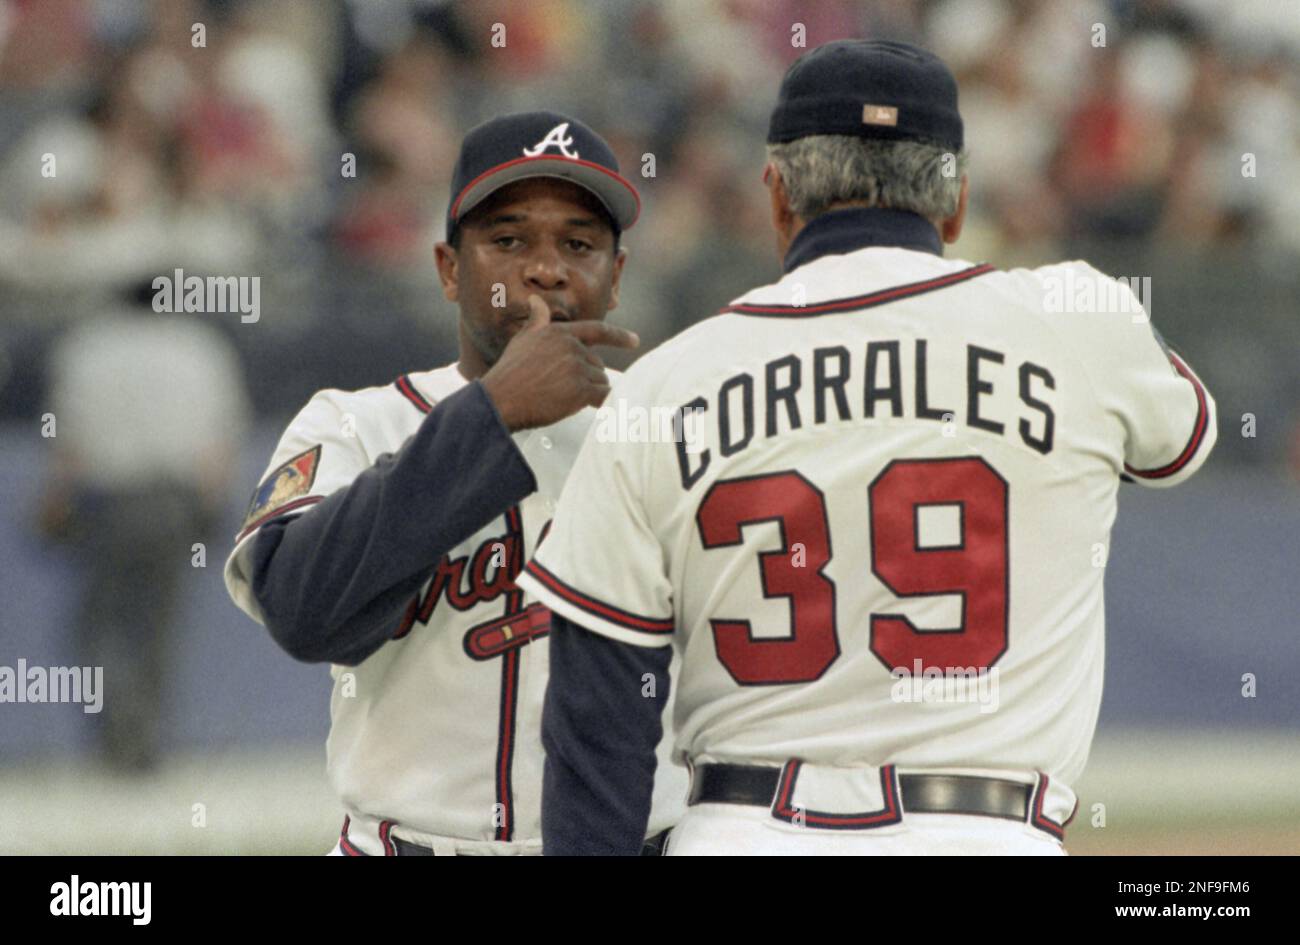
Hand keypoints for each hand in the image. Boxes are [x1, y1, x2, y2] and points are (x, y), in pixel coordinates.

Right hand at [481, 295, 639, 431]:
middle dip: (586, 379)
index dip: (619, 336)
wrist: (501, 400)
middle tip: (561, 389)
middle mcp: (572, 346)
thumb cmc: (509, 374)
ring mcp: (577, 367)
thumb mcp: (522, 340)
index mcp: (560, 333)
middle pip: (597, 364)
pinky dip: (597, 403)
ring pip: (600, 381)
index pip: (597, 330)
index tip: (634, 340)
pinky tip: (581, 406)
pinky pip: (602, 396)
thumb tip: (537, 301)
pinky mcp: (581, 389)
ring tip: (560, 397)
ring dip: (587, 393)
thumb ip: (537, 321)